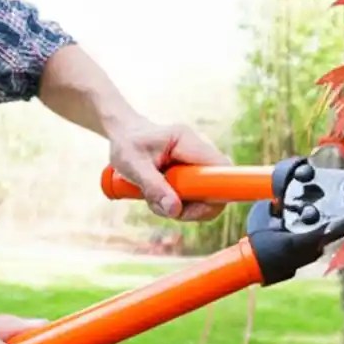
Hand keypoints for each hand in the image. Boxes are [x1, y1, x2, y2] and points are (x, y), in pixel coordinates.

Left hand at [107, 118, 231, 220]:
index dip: (217, 191)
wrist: (123, 132)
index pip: (220, 166)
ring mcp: (197, 159)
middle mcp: (198, 147)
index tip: (192, 207)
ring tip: (154, 199)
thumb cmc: (126, 144)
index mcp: (187, 140)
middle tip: (166, 208)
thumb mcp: (133, 166)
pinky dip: (179, 203)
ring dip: (182, 206)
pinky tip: (158, 196)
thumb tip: (175, 211)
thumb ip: (153, 188)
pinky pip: (196, 194)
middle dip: (194, 206)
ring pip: (206, 193)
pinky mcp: (192, 170)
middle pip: (216, 184)